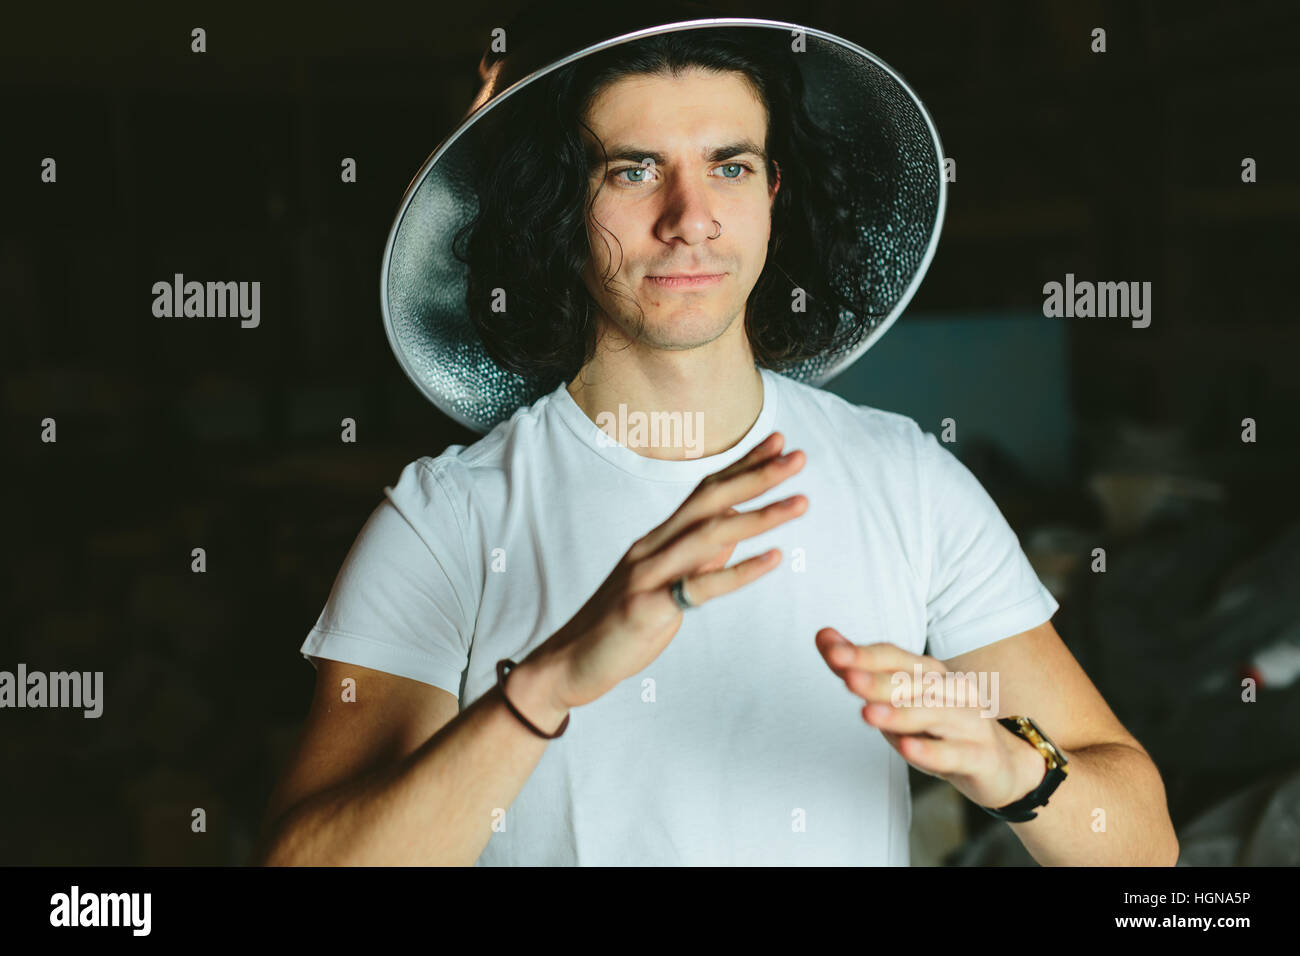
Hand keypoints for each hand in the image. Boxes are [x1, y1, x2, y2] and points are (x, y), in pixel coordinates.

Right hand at [534, 432, 808, 710]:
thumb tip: (733, 536)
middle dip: (757, 475)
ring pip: (711, 535)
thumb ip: (697, 560)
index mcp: (657, 540)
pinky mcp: (648, 606)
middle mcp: (652, 547)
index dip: (742, 465)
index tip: (778, 443)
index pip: (705, 491)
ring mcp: (648, 574)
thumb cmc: (619, 626)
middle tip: (799, 456)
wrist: (569, 662)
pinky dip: (741, 570)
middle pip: (710, 501)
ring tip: (800, 502)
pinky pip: (702, 585)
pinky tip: (775, 559)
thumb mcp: (662, 586)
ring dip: (760, 516)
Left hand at [815, 628, 1047, 809]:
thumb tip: (823, 637)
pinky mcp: (981, 757)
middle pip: (913, 682)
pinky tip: (907, 749)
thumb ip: (860, 671)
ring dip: (901, 713)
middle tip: (847, 678)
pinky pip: (955, 754)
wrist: (1000, 765)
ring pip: (934, 714)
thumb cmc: (938, 729)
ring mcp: (971, 722)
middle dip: (878, 681)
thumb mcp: (898, 701)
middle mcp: (953, 690)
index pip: (895, 657)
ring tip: (869, 714)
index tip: (831, 651)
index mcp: (930, 673)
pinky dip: (931, 752)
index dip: (864, 654)